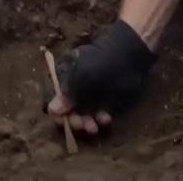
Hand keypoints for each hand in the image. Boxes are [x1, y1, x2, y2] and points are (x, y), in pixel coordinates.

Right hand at [45, 20, 156, 134]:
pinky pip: (98, 113)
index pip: (56, 101)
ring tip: (96, 126)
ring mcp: (90, 93)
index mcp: (66, 78)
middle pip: (70, 110)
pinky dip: (101, 118)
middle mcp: (76, 86)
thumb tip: (52, 109)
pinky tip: (106, 118)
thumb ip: (67, 95)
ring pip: (84, 114)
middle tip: (85, 126)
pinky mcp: (104, 99)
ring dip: (89, 121)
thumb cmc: (103, 64)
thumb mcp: (82, 78)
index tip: (67, 122)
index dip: (60, 114)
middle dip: (76, 120)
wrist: (130, 57)